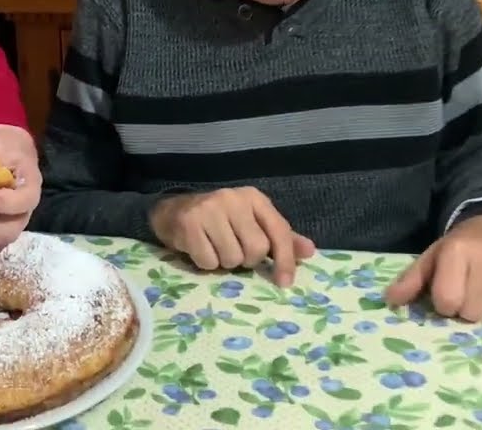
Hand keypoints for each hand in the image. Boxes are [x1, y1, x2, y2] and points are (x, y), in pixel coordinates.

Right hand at [150, 186, 315, 286]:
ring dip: (225, 263)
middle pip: (256, 249)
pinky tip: (199, 249)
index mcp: (254, 198)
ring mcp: (209, 209)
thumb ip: (280, 238)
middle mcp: (233, 199)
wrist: (172, 211)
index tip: (284, 283)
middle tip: (233, 252)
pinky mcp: (189, 223)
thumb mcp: (251, 223)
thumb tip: (310, 251)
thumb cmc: (219, 221)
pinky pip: (208, 262)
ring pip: (232, 258)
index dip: (285, 259)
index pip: (279, 230)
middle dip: (246, 260)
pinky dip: (205, 263)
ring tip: (215, 248)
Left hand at [385, 214, 481, 320]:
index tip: (449, 289)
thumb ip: (412, 280)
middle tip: (471, 286)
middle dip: (467, 305)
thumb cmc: (464, 246)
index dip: (445, 301)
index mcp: (458, 251)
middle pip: (471, 313)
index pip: (447, 302)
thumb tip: (390, 301)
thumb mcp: (434, 257)